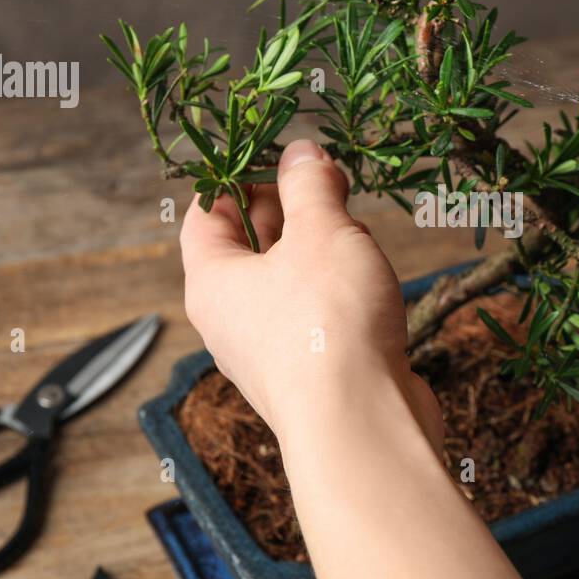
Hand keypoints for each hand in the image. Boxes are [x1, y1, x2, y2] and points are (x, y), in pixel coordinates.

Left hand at [180, 141, 562, 578]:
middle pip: (250, 245)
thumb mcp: (321, 231)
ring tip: (358, 235)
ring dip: (323, 250)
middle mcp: (230, 318)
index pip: (206, 211)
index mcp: (211, 280)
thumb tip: (301, 153)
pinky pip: (317, 315)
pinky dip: (340, 291)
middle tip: (333, 184)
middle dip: (292, 209)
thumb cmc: (328, 323)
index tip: (283, 155)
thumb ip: (311, 186)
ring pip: (289, 280)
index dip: (240, 176)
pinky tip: (372, 283)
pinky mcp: (310, 374)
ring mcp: (269, 351)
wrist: (362, 425)